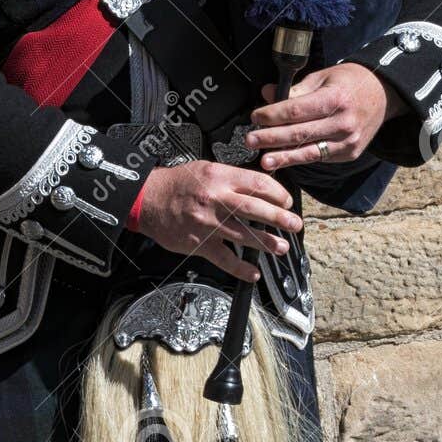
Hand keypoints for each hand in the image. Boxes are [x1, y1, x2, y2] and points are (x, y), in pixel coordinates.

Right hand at [135, 160, 302, 283]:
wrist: (147, 200)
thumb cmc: (177, 184)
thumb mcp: (206, 169)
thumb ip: (232, 178)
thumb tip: (259, 188)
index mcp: (220, 177)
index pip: (257, 184)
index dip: (277, 194)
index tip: (286, 202)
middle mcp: (215, 199)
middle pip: (255, 209)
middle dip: (279, 218)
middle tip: (294, 225)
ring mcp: (207, 223)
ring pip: (243, 235)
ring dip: (266, 243)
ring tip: (281, 248)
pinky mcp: (199, 243)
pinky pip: (224, 258)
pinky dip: (241, 268)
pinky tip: (253, 273)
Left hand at [245, 63, 407, 171]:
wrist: (383, 95)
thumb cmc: (349, 83)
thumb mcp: (323, 77)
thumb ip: (295, 89)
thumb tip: (266, 94)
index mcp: (335, 98)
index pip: (297, 110)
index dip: (273, 115)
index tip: (255, 117)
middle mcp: (343, 122)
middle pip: (299, 133)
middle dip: (271, 138)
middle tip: (250, 141)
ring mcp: (347, 141)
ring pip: (308, 152)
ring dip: (283, 157)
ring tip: (264, 160)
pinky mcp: (348, 154)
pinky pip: (318, 158)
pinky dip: (299, 158)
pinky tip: (283, 159)